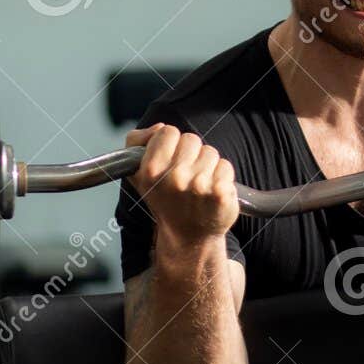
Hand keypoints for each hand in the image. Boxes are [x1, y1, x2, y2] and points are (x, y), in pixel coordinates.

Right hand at [125, 124, 240, 246]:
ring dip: (207, 165)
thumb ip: (137, 141)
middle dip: (191, 153)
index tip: (171, 159)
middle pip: (191, 139)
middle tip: (186, 175)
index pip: (168, 131)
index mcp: (151, 170)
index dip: (171, 143)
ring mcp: (199, 185)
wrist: (187, 237)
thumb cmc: (164, 200)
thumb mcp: (138, 173)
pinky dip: (222, 176)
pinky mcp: (220, 193)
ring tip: (199, 185)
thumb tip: (159, 127)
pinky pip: (225, 166)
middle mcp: (174, 178)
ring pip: (210, 152)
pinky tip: (212, 192)